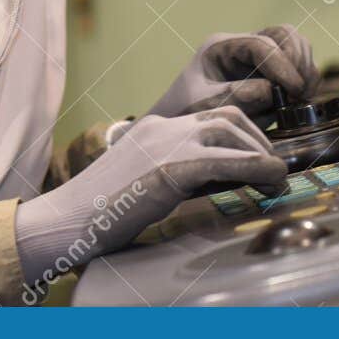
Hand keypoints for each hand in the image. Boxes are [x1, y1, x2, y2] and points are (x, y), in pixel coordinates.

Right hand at [14, 108, 285, 285]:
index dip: (241, 134)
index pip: (208, 117)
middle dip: (258, 139)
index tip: (257, 157)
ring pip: (230, 130)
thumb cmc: (96, 215)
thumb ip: (172, 177)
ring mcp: (165, 144)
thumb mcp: (140, 184)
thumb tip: (211, 188)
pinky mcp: (169, 168)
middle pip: (226, 116)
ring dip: (261, 152)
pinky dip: (256, 168)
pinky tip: (270, 181)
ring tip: (275, 177)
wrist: (63, 221)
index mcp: (153, 128)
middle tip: (273, 167)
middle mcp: (162, 127)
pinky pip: (226, 160)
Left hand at [147, 24, 320, 118]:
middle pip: (283, 34)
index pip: (260, 45)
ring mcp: (257, 58)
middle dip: (297, 60)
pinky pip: (298, 65)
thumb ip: (237, 96)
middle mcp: (242, 46)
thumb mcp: (204, 106)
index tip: (293, 90)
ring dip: (304, 69)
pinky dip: (305, 79)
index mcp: (221, 47)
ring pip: (295, 45)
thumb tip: (271, 90)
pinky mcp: (269, 73)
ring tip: (302, 97)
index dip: (281, 65)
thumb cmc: (185, 114)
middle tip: (300, 92)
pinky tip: (300, 100)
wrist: (179, 125)